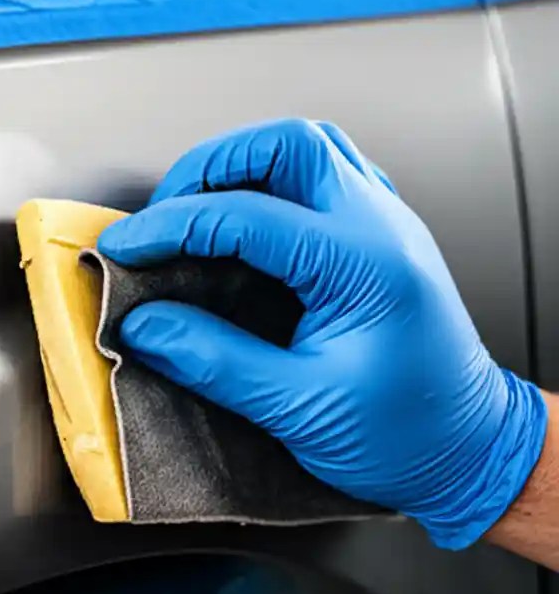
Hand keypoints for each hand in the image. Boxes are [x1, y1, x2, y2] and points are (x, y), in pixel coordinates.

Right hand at [97, 119, 548, 548]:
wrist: (468, 449)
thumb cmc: (404, 436)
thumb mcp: (298, 408)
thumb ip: (214, 361)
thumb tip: (145, 327)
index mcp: (362, 265)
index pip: (245, 216)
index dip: (171, 226)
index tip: (125, 247)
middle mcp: (380, 227)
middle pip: (287, 144)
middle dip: (210, 167)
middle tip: (163, 211)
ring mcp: (387, 224)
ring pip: (310, 147)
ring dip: (244, 164)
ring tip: (196, 206)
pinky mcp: (381, 236)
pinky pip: (326, 174)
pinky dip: (274, 182)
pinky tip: (245, 220)